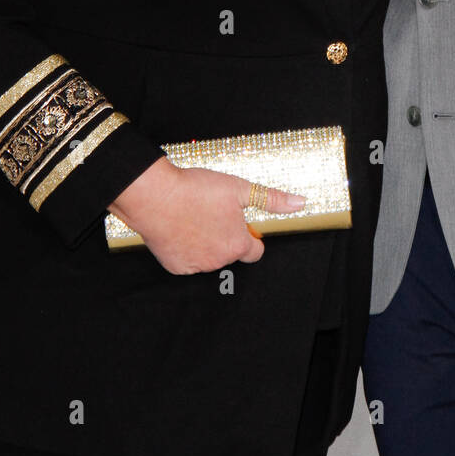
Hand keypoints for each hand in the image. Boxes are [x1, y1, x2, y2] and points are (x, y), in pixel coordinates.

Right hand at [107, 155, 304, 274]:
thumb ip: (271, 200)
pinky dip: (185, 248)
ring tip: (195, 217)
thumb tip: (299, 204)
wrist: (155, 196)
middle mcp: (219, 261)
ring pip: (208, 256)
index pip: (255, 251)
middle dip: (226, 237)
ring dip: (206, 242)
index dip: (250, 236)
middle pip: (230, 253)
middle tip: (213, 213)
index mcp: (237, 245)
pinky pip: (186, 260)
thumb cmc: (196, 191)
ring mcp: (196, 266)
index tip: (240, 222)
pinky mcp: (175, 266)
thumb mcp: (240, 189)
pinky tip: (180, 227)